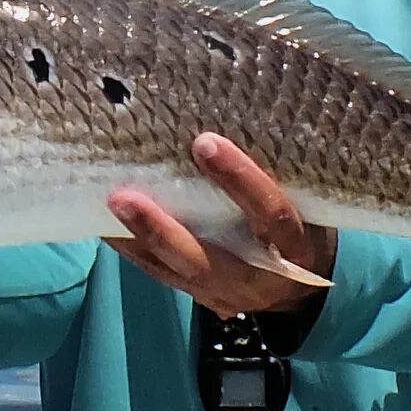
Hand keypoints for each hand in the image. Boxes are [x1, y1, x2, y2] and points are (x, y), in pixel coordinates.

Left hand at [105, 133, 338, 315]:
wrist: (300, 293)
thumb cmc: (302, 228)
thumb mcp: (306, 204)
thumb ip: (277, 174)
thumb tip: (224, 112)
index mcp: (293, 246)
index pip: (270, 213)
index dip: (239, 179)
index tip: (205, 142)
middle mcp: (256, 276)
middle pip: (204, 257)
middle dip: (162, 228)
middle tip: (123, 196)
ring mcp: (223, 292)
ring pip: (173, 270)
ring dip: (135, 238)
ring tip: (104, 205)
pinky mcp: (199, 297)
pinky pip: (159, 274)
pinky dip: (131, 249)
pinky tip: (104, 223)